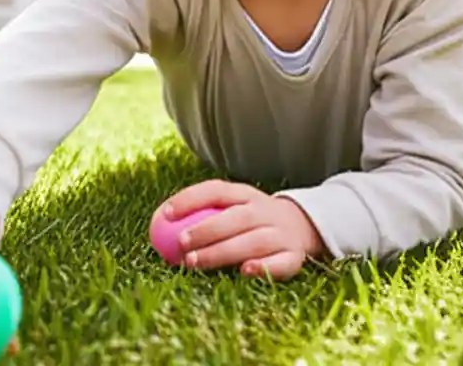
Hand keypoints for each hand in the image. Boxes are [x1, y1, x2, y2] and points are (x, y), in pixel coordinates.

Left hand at [159, 179, 324, 279]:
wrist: (303, 226)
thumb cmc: (251, 220)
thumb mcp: (232, 207)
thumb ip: (203, 213)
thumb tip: (158, 225)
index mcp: (245, 195)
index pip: (216, 191)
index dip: (190, 199)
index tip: (165, 214)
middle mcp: (264, 211)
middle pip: (235, 218)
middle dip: (205, 230)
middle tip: (180, 243)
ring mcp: (282, 234)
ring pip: (253, 241)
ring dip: (222, 252)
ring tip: (195, 262)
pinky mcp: (295, 256)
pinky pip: (281, 263)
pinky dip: (264, 267)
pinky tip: (244, 272)